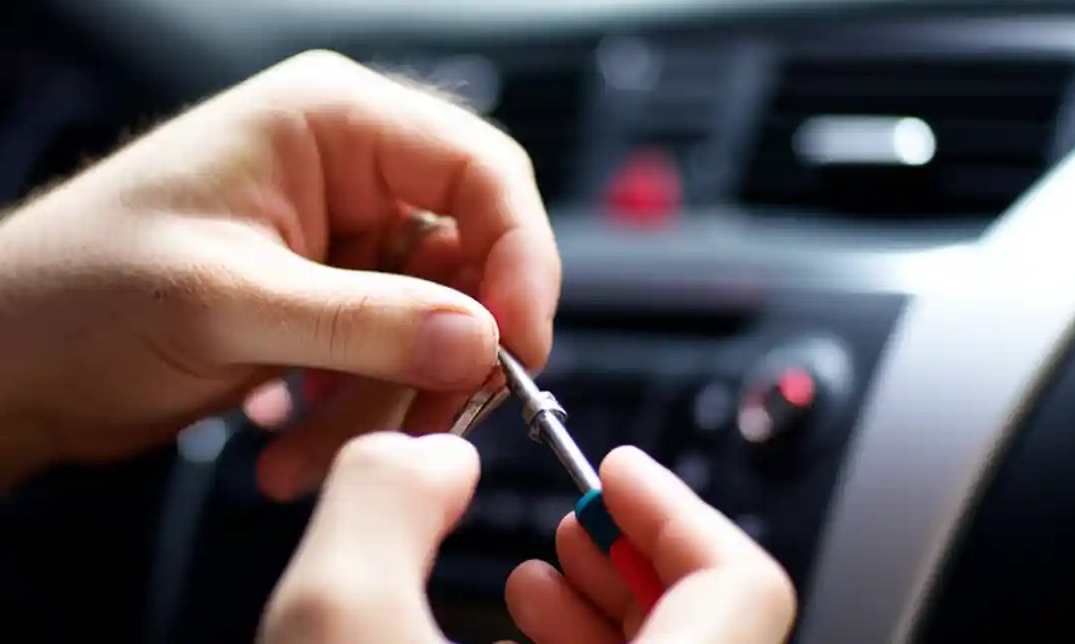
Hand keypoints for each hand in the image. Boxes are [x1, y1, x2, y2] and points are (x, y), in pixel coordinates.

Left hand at [0, 50, 559, 497]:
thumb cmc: (78, 292)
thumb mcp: (226, 304)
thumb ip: (365, 323)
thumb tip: (484, 339)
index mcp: (330, 122)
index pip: (480, 170)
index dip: (518, 258)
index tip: (518, 348)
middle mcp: (345, 170)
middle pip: (466, 255)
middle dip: (447, 351)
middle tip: (429, 425)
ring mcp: (334, 240)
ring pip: (428, 322)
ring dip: (386, 401)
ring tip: (309, 459)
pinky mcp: (319, 301)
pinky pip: (382, 357)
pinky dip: (354, 411)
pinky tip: (288, 449)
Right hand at [260, 436, 795, 643]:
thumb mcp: (330, 620)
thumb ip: (381, 497)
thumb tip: (427, 452)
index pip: (744, 586)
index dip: (676, 508)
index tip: (609, 473)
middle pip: (716, 623)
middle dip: (633, 556)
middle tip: (573, 523)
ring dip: (608, 612)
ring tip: (536, 579)